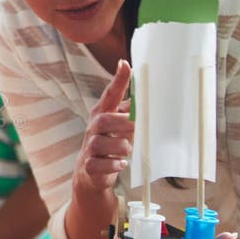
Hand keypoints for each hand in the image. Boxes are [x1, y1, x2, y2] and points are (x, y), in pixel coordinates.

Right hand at [73, 59, 133, 194]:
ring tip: (127, 149)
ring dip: (119, 146)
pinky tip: (122, 164)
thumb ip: (131, 111)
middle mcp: (92, 129)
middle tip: (135, 126)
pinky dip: (114, 164)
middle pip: (103, 120)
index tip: (125, 65)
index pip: (109, 95)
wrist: (91, 174)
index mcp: (102, 115)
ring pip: (101, 143)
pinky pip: (100, 164)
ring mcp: (89, 148)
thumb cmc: (110, 144)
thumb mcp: (119, 126)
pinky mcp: (89, 166)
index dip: (118, 80)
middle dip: (121, 123)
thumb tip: (150, 95)